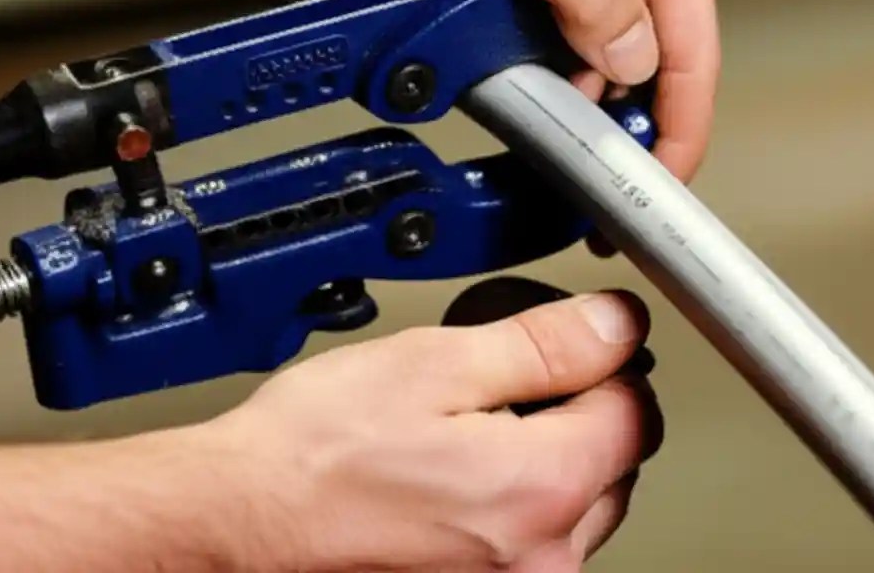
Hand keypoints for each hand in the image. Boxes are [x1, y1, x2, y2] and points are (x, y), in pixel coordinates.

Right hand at [205, 279, 661, 570]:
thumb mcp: (436, 364)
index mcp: (542, 492)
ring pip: (575, 513)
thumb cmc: (313, 453)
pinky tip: (454, 485)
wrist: (238, 521)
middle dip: (579, 419)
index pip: (635, 414)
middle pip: (612, 470)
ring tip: (468, 437)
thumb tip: (614, 324)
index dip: (608, 365)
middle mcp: (541, 563)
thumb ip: (544, 344)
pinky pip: (529, 550)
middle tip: (506, 388)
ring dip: (548, 469)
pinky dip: (511, 512)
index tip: (575, 345)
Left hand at [332, 0, 719, 182]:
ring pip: (617, 53)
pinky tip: (534, 91)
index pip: (692, 43)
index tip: (660, 183)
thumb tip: (631, 58)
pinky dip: (561, 75)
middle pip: (662, 57)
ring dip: (591, 101)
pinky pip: (577, 38)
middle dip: (634, 123)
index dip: (681, 126)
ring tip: (557, 137)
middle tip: (597, 177)